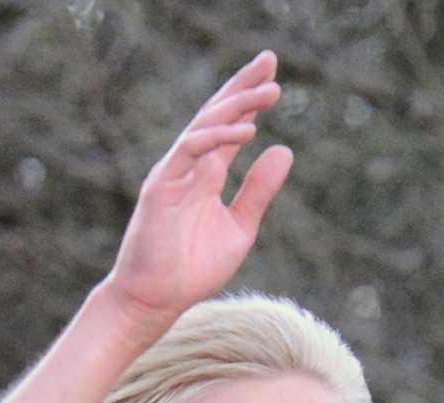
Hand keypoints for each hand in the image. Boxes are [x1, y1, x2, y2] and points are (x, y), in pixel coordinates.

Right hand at [101, 51, 293, 335]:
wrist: (158, 299)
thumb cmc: (193, 268)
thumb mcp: (240, 227)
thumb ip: (259, 190)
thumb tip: (285, 149)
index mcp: (207, 173)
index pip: (230, 127)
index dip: (250, 101)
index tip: (274, 79)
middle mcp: (190, 166)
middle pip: (217, 114)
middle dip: (243, 86)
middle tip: (271, 61)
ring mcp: (174, 173)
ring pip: (205, 126)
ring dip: (237, 106)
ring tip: (269, 92)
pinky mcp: (162, 187)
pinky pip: (189, 151)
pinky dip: (216, 138)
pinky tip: (246, 130)